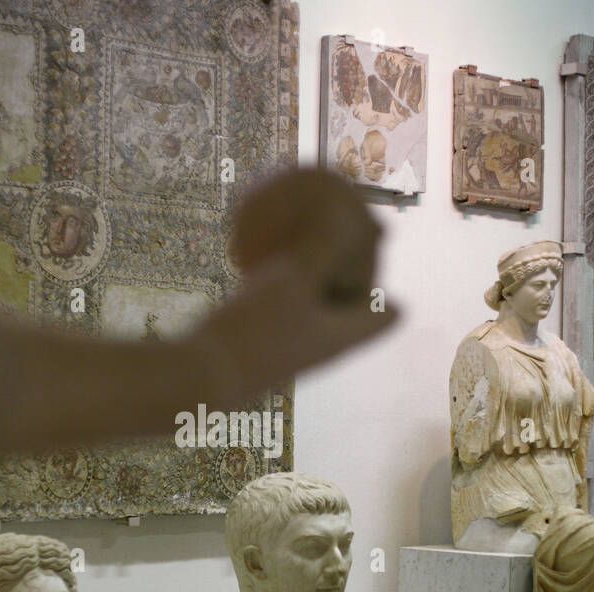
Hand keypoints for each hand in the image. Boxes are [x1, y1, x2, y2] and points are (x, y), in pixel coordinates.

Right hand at [190, 168, 397, 398]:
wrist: (200, 377)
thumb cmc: (254, 331)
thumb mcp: (291, 279)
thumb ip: (324, 245)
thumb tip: (350, 212)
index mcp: (343, 334)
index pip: (390, 314)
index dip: (392, 288)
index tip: (379, 251)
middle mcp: (324, 342)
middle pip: (353, 303)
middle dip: (353, 268)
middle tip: (347, 227)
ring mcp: (293, 342)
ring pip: (315, 300)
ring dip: (315, 270)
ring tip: (305, 229)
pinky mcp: (263, 339)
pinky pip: (280, 301)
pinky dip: (279, 276)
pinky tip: (254, 246)